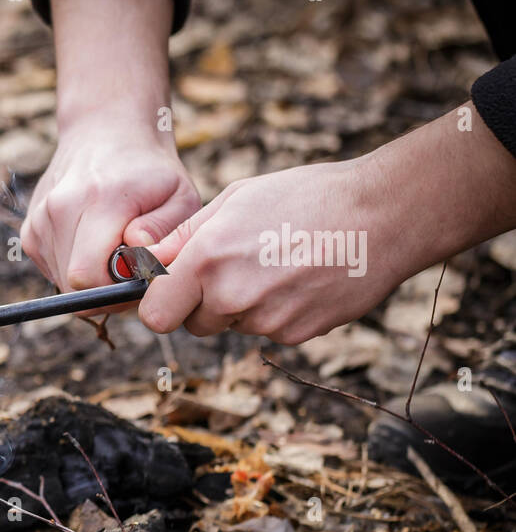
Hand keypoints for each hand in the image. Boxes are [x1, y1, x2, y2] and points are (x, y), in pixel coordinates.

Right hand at [21, 119, 201, 299]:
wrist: (106, 132)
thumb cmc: (151, 172)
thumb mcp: (179, 196)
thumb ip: (165, 230)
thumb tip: (135, 251)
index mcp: (98, 201)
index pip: (87, 277)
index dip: (115, 292)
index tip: (136, 276)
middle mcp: (58, 209)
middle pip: (72, 286)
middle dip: (103, 289)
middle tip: (129, 267)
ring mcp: (39, 221)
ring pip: (61, 282)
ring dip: (90, 278)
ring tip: (112, 249)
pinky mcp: (30, 231)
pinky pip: (53, 271)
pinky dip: (74, 267)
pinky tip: (92, 242)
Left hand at [138, 160, 402, 342]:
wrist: (384, 215)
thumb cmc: (307, 196)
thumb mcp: (237, 200)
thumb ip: (184, 237)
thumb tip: (146, 262)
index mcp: (208, 259)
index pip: (155, 316)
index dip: (160, 304)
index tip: (171, 291)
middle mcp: (232, 296)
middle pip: (193, 324)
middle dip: (203, 304)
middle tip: (235, 267)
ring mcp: (266, 321)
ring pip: (233, 326)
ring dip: (243, 305)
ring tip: (277, 264)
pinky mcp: (296, 335)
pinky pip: (268, 330)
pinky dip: (277, 311)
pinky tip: (301, 278)